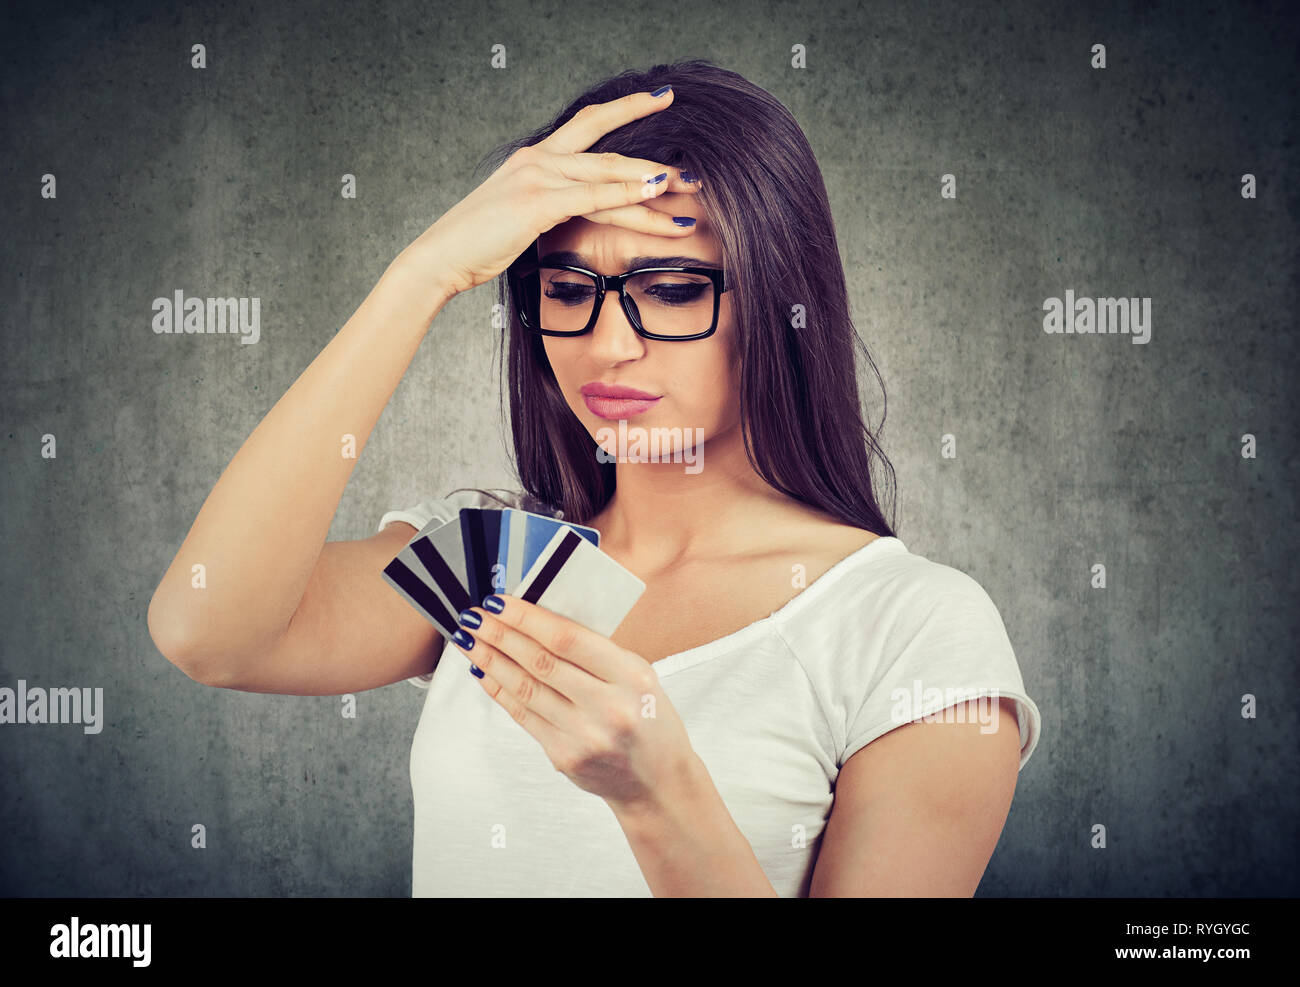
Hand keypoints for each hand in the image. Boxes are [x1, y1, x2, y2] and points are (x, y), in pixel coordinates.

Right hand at [402, 87, 700, 300]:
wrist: (441, 258)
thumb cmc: (479, 244)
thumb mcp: (521, 219)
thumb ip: (553, 208)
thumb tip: (581, 215)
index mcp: (535, 159)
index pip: (589, 126)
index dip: (626, 110)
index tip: (660, 100)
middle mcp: (538, 159)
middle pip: (605, 140)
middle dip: (651, 146)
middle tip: (693, 162)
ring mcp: (536, 177)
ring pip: (606, 172)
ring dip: (651, 182)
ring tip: (688, 189)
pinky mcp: (535, 203)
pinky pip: (591, 197)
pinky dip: (625, 196)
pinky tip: (652, 197)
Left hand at [451, 594, 696, 810]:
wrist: (657, 781)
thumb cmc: (648, 717)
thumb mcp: (638, 675)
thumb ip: (596, 651)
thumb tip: (537, 621)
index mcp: (631, 677)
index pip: (568, 639)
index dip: (527, 618)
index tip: (499, 602)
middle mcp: (608, 707)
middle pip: (540, 663)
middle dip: (500, 635)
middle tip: (473, 616)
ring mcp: (584, 736)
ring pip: (525, 689)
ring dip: (491, 661)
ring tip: (469, 641)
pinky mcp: (564, 757)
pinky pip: (523, 716)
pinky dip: (499, 691)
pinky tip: (484, 672)